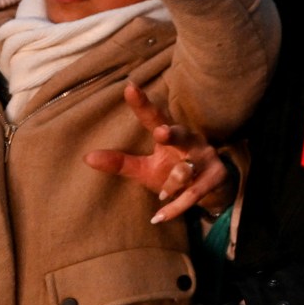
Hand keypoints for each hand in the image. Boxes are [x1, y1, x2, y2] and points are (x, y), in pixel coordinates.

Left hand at [85, 83, 234, 223]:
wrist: (211, 190)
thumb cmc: (173, 172)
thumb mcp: (145, 169)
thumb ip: (120, 163)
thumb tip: (87, 157)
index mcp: (170, 136)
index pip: (153, 117)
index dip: (142, 104)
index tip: (129, 87)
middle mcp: (190, 142)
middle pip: (180, 134)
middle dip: (172, 134)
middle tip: (161, 133)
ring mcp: (205, 159)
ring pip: (185, 170)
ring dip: (172, 184)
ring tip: (162, 194)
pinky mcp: (216, 177)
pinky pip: (193, 194)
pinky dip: (176, 207)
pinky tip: (159, 217)